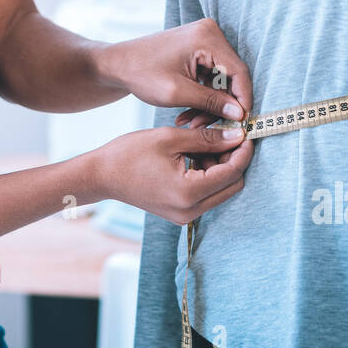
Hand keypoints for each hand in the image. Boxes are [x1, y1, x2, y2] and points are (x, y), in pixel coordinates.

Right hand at [86, 123, 252, 224]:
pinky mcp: (180, 214)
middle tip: (227, 135)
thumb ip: (208, 138)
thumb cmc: (131, 154)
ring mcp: (185, 216)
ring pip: (221, 191)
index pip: (232, 172)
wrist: (102, 175)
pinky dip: (208, 176)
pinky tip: (195, 156)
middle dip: (234, 160)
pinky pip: (206, 195)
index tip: (246, 131)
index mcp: (189, 192)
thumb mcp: (172, 138)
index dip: (243, 151)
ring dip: (220, 167)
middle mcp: (191, 211)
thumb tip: (238, 136)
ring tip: (203, 144)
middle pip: (232, 186)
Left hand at [98, 18, 252, 126]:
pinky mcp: (198, 50)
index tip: (242, 123)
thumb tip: (240, 113)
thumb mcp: (176, 92)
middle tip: (206, 126)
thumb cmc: (141, 73)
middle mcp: (210, 33)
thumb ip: (210, 102)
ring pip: (221, 80)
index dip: (243, 99)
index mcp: (206, 37)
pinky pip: (210, 77)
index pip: (238, 71)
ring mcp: (204, 40)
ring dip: (210, 104)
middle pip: (231, 76)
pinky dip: (202, 96)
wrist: (117, 64)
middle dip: (221, 105)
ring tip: (192, 122)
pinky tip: (188, 113)